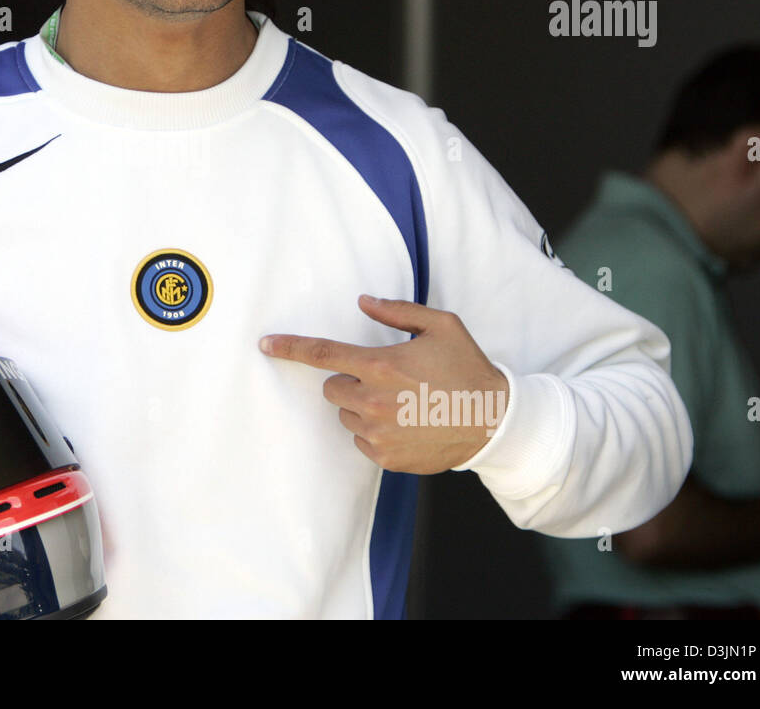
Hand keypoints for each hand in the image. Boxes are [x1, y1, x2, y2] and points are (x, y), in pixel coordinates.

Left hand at [259, 295, 508, 473]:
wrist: (494, 422)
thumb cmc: (467, 369)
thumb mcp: (441, 327)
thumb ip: (398, 312)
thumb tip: (364, 302)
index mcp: (381, 364)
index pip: (322, 353)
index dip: (289, 348)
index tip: (265, 345)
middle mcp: (373, 400)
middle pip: (333, 388)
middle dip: (350, 381)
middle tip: (386, 380)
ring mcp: (377, 433)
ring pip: (346, 415)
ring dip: (363, 408)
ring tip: (403, 404)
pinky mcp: (385, 457)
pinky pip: (362, 441)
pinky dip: (376, 432)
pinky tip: (407, 425)